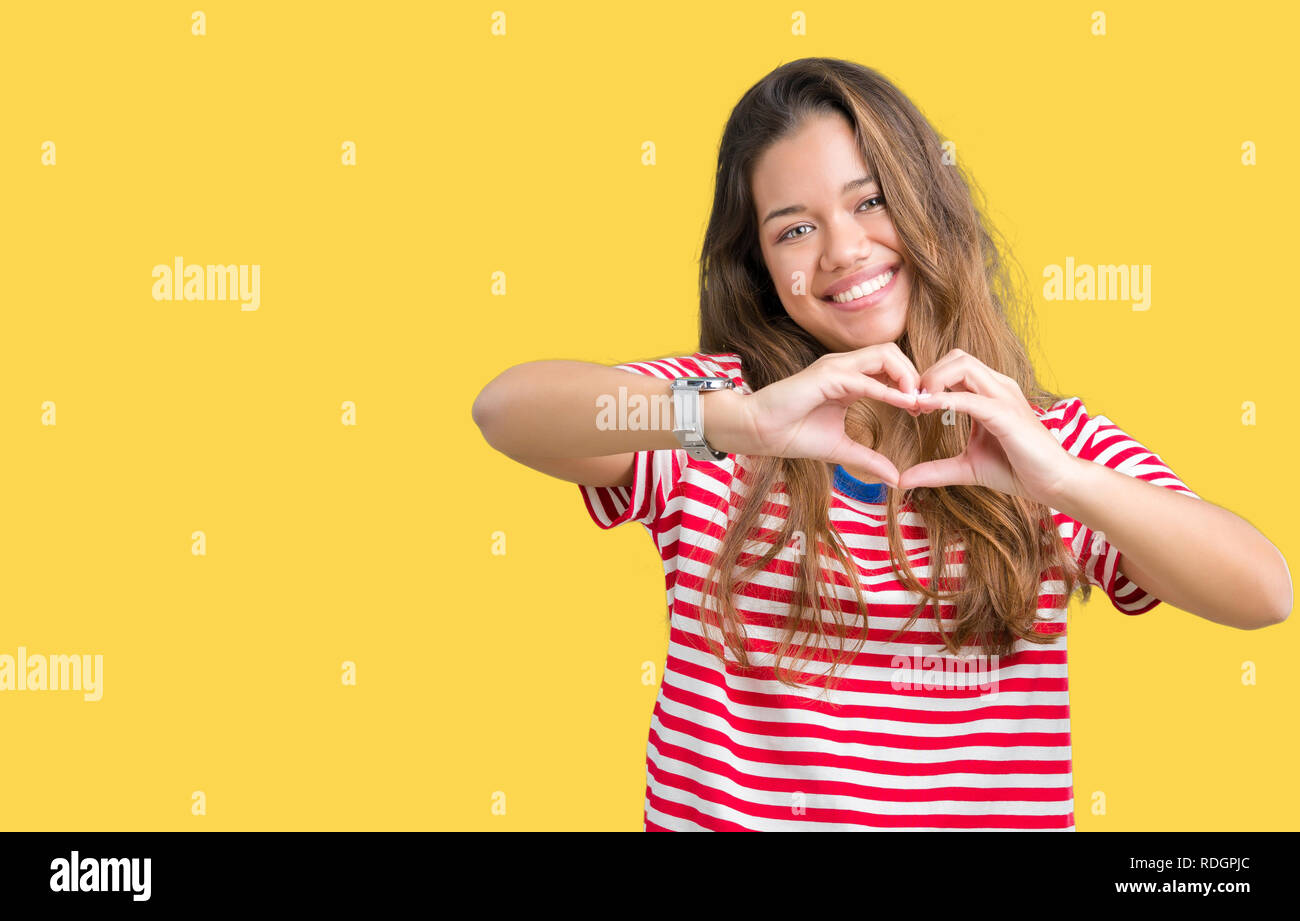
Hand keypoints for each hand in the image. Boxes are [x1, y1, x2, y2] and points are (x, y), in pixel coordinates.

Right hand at [736, 343, 923, 485]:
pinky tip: (906, 404)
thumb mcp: (840, 449)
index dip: (911, 384)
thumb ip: (869, 459)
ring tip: (919, 402)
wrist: (757, 432)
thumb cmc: (792, 435)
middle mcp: (844, 366)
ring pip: (884, 354)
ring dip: (907, 376)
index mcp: (848, 379)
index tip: (925, 409)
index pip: (889, 367)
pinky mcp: (826, 376)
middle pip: (892, 353)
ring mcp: (835, 367)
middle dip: (915, 374)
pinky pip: (865, 379)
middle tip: (927, 402)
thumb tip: (896, 478)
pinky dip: (889, 390)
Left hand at [898, 348, 1076, 502]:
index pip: (954, 366)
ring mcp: (1004, 397)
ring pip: (962, 365)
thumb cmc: (1016, 469)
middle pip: (956, 357)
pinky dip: (945, 399)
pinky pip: (971, 397)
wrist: (1053, 483)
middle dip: (928, 375)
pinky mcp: (1006, 414)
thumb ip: (936, 470)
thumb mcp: (967, 468)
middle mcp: (998, 387)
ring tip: (919, 406)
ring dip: (934, 380)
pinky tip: (928, 408)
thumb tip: (904, 479)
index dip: (928, 380)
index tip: (912, 407)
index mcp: (989, 393)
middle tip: (913, 404)